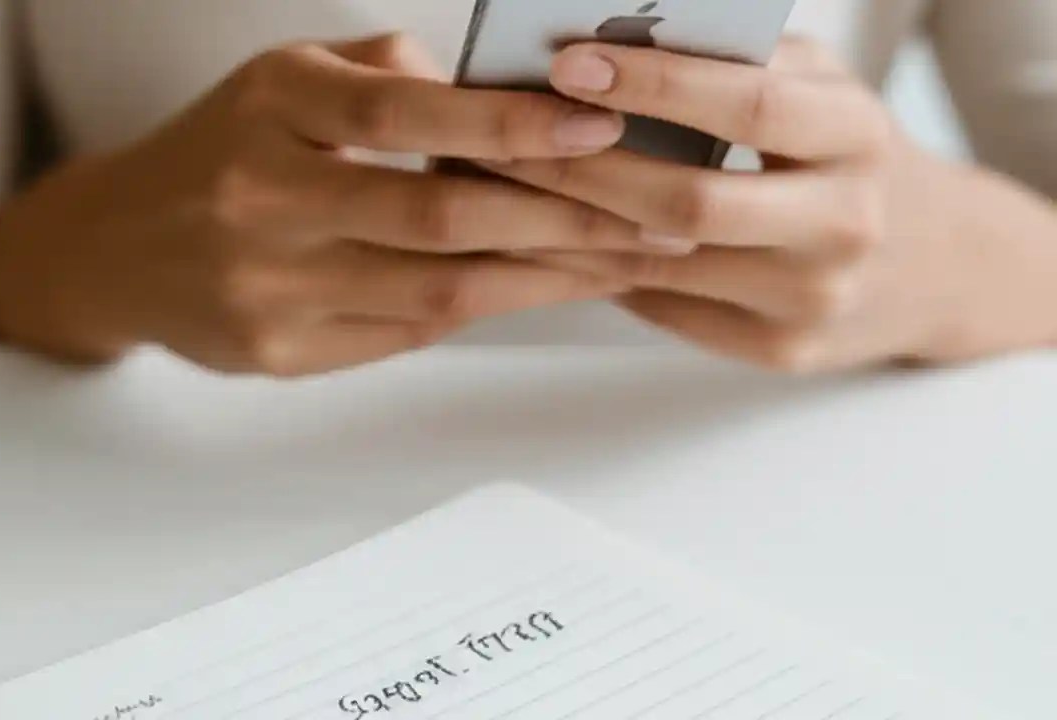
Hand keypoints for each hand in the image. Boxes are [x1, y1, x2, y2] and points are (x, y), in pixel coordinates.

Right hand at [0, 35, 672, 375]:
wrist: (116, 246)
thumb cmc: (224, 149)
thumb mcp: (284, 79)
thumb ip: (387, 74)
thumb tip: (506, 100)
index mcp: (272, 107)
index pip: (410, 115)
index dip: (512, 125)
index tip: (600, 127)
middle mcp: (263, 197)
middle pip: (438, 218)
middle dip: (562, 219)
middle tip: (654, 217)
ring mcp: (267, 287)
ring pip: (437, 291)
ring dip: (544, 278)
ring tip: (623, 262)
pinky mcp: (278, 353)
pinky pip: (406, 333)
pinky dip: (484, 310)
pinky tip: (542, 290)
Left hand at [479, 38, 1056, 371]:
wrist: (937, 268)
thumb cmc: (854, 159)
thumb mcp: (825, 94)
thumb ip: (742, 67)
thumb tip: (614, 44)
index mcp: (858, 137)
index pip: (749, 106)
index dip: (655, 85)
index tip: (570, 63)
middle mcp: (843, 225)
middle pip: (690, 201)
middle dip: (584, 166)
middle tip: (503, 136)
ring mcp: (811, 300)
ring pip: (663, 262)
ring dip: (569, 223)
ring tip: (502, 187)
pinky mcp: (779, 350)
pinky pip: (666, 306)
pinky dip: (599, 270)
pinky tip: (544, 240)